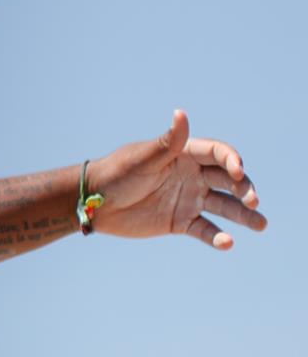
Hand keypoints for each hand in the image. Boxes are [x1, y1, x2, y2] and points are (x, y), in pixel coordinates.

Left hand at [87, 109, 264, 249]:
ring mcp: (189, 199)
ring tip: (261, 224)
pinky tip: (228, 243)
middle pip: (228, 181)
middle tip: (254, 200)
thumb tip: (181, 113)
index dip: (232, 161)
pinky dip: (217, 237)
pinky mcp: (180, 222)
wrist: (94, 203)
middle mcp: (193, 176)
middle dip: (244, 189)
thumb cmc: (116, 173)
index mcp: (186, 155)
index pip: (219, 154)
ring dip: (243, 214)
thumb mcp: (143, 158)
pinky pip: (205, 230)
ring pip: (224, 206)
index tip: (237, 172)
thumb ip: (168, 142)